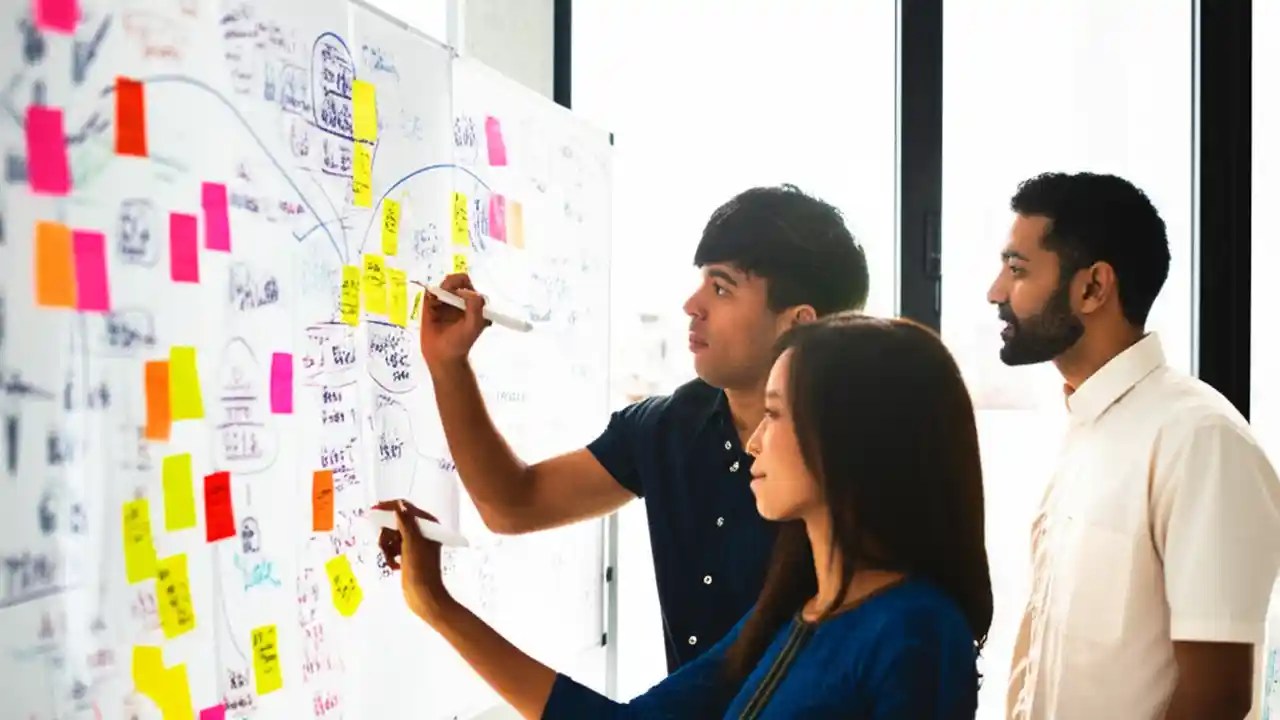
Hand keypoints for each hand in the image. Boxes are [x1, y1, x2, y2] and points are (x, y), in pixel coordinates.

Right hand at [374, 499, 453, 622]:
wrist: (424, 597)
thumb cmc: (420, 570)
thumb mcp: (412, 543)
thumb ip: (405, 523)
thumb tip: (399, 505)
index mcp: (428, 525)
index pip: (406, 508)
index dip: (389, 508)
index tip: (373, 511)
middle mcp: (422, 532)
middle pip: (396, 523)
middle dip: (387, 535)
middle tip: (384, 547)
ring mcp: (415, 545)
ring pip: (392, 537)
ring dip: (387, 548)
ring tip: (391, 560)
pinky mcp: (409, 556)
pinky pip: (393, 549)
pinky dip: (390, 556)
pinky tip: (394, 566)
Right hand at [419, 273, 490, 366]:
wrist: (443, 355)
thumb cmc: (460, 342)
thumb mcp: (474, 325)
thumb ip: (475, 306)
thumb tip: (465, 291)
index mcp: (472, 302)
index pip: (469, 284)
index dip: (464, 286)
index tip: (461, 296)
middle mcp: (459, 299)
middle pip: (457, 279)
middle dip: (453, 283)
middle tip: (449, 294)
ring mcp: (445, 300)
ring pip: (444, 283)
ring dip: (443, 288)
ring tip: (440, 301)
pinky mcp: (431, 304)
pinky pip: (430, 291)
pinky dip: (432, 293)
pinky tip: (433, 302)